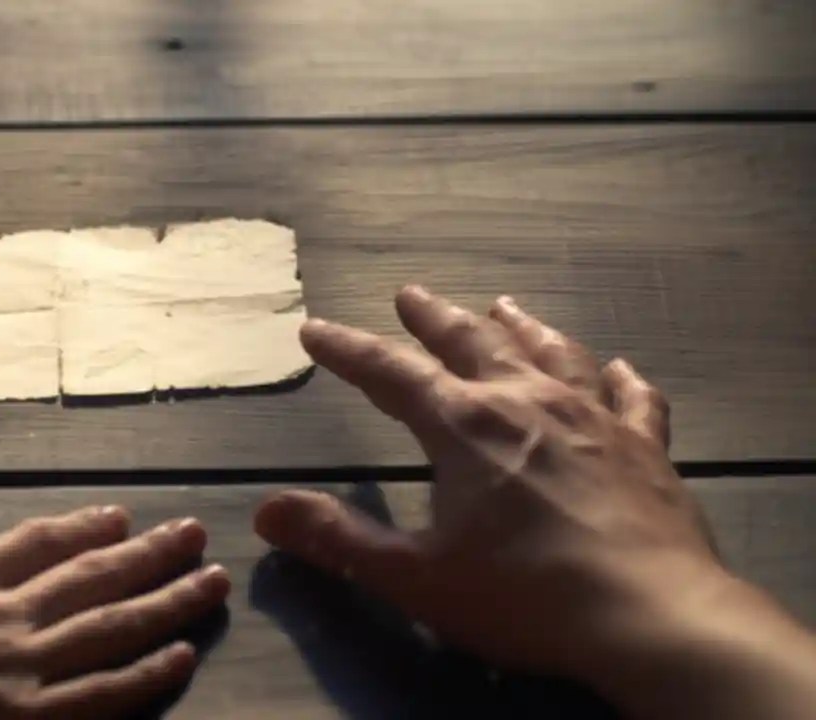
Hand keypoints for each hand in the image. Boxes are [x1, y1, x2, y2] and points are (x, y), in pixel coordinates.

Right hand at [0, 506, 228, 719]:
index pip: (31, 544)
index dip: (80, 527)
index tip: (117, 514)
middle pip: (91, 574)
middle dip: (148, 552)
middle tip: (195, 533)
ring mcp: (14, 664)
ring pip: (110, 623)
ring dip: (166, 599)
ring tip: (210, 580)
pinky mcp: (18, 717)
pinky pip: (99, 693)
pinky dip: (145, 673)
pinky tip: (184, 654)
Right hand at [253, 287, 815, 714]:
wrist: (651, 615)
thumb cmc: (523, 594)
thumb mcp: (415, 575)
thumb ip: (339, 540)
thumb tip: (266, 512)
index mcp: (465, 424)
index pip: (390, 372)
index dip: (347, 349)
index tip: (314, 329)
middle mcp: (528, 401)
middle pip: (472, 342)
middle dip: (433, 318)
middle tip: (409, 295)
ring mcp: (594, 418)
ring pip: (552, 353)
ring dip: (521, 328)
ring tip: (503, 307)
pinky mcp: (647, 446)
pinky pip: (632, 397)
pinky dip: (618, 378)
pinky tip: (618, 369)